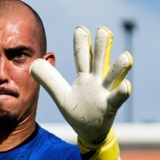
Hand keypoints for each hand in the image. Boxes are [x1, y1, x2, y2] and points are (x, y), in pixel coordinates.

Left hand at [30, 26, 131, 146]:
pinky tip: (126, 85)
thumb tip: (33, 63)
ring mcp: (105, 92)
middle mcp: (97, 81)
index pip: (82, 57)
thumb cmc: (78, 110)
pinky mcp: (111, 106)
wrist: (89, 131)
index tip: (81, 29)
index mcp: (85, 77)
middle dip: (102, 46)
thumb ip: (48, 79)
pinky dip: (122, 92)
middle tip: (103, 30)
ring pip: (113, 77)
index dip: (81, 44)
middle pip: (99, 61)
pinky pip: (117, 98)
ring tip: (126, 56)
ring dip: (119, 67)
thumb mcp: (61, 94)